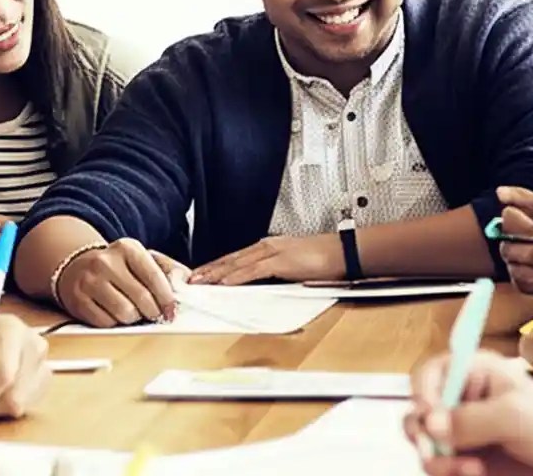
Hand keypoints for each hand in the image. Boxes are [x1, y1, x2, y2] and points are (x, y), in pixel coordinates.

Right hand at [55, 238, 190, 326]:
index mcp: (127, 248)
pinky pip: (106, 323)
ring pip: (124, 313)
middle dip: (153, 312)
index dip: (167, 298)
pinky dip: (115, 323)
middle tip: (155, 315)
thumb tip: (187, 283)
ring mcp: (89, 281)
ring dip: (134, 318)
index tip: (172, 311)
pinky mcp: (77, 300)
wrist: (76, 267)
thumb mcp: (144, 259)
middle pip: (141, 298)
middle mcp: (106, 262)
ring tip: (133, 312)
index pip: (154, 276)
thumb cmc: (119, 267)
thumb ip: (169, 269)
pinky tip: (114, 313)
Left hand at [189, 233, 343, 284]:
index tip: (201, 274)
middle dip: (209, 269)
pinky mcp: (280, 261)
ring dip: (216, 274)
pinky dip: (236, 277)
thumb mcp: (294, 267)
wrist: (342, 253)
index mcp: (269, 248)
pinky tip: (224, 283)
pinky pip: (253, 271)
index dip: (217, 266)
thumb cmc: (323, 260)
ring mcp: (273, 252)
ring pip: (237, 264)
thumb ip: (276, 273)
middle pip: (231, 259)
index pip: (236, 258)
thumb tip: (263, 286)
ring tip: (200, 282)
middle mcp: (267, 247)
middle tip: (190, 279)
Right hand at [404, 350, 532, 474]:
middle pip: (417, 411)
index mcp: (473, 372)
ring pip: (424, 444)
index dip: (422, 394)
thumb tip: (431, 425)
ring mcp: (460, 430)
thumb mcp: (514, 416)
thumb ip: (471, 419)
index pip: (428, 373)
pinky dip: (449, 473)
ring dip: (438, 460)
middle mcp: (460, 399)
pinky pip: (439, 466)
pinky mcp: (462, 457)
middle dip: (422, 435)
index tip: (429, 419)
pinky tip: (475, 473)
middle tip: (434, 452)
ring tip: (469, 469)